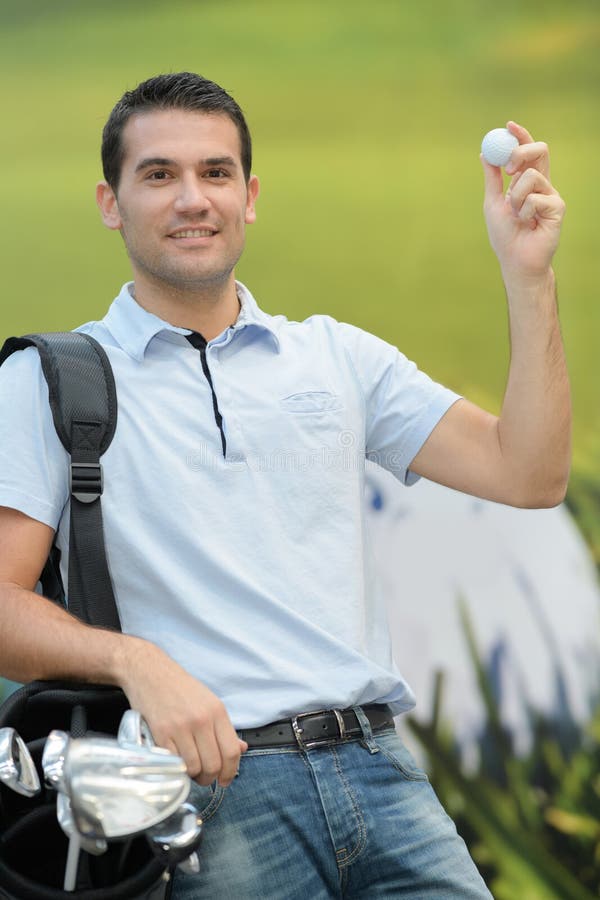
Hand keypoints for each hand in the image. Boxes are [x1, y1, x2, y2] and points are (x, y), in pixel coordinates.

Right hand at [120, 639, 246, 787]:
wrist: (150, 672)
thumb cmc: (180, 688)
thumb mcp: (209, 702)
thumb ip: (224, 728)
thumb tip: (241, 749)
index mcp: (217, 712)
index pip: (231, 752)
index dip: (230, 772)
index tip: (225, 780)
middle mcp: (201, 720)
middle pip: (213, 764)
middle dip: (210, 778)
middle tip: (204, 777)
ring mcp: (180, 727)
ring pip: (193, 767)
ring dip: (192, 775)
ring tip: (189, 769)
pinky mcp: (160, 733)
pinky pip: (174, 762)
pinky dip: (176, 768)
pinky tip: (176, 762)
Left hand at [481, 121, 565, 281]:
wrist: (515, 261)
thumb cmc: (505, 236)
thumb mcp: (492, 203)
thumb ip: (491, 179)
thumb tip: (484, 154)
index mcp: (526, 181)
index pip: (528, 151)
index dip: (520, 136)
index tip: (508, 125)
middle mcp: (541, 185)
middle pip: (540, 151)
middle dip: (522, 152)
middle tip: (508, 167)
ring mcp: (551, 195)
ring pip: (531, 177)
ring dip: (516, 197)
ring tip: (517, 216)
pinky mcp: (557, 208)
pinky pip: (536, 198)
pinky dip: (525, 212)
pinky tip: (528, 224)